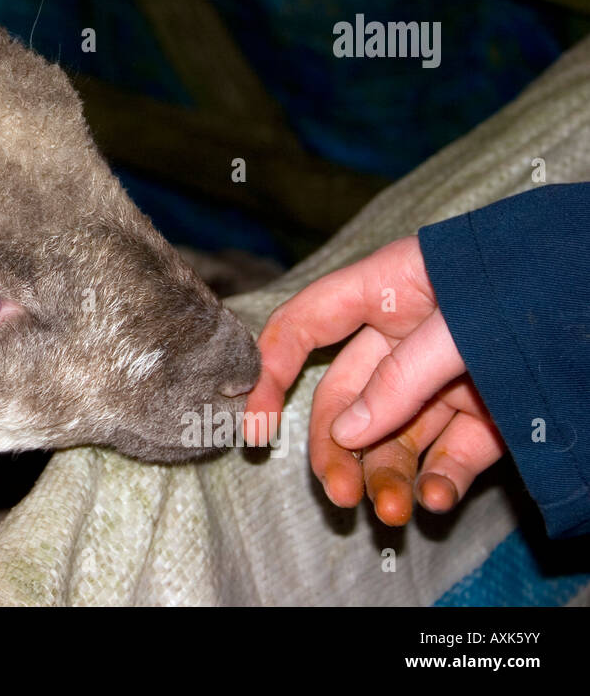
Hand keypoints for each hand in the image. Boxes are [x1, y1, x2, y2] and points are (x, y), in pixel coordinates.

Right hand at [244, 236, 505, 524]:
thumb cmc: (535, 279)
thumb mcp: (462, 320)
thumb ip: (403, 376)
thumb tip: (347, 431)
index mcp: (385, 290)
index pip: (305, 326)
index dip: (272, 371)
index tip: (256, 426)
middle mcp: (405, 335)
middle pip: (346, 396)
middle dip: (337, 449)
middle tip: (339, 496)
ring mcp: (446, 375)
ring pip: (393, 433)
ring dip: (384, 473)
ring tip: (389, 512)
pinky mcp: (486, 411)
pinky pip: (448, 451)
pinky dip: (437, 478)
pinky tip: (433, 499)